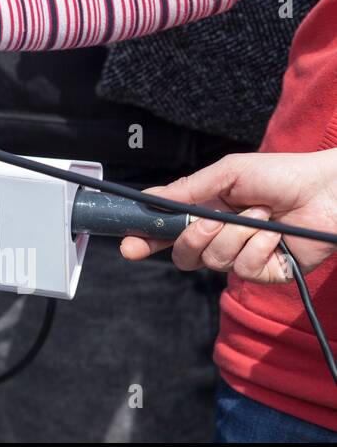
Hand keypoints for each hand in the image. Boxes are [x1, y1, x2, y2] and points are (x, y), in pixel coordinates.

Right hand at [121, 151, 336, 282]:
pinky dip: (259, 246)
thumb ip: (188, 188)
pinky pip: (243, 268)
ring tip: (262, 214)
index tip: (130, 246)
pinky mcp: (265, 273)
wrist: (326, 190)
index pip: (167, 231)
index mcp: (205, 212)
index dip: (145, 240)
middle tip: (210, 222)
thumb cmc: (280, 175)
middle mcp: (219, 237)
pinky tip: (274, 232)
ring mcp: (242, 256)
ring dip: (237, 234)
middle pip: (183, 255)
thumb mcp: (227, 173)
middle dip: (192, 239)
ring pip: (213, 261)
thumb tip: (152, 198)